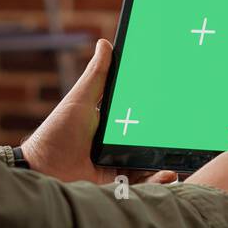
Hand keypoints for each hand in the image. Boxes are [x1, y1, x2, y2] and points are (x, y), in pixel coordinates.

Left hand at [20, 39, 177, 186]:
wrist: (43, 170)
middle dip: (167, 139)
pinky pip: (141, 183)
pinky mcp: (117, 184)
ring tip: (180, 159)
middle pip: (149, 140)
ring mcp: (118, 164)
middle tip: (184, 132)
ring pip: (150, 162)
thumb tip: (105, 44)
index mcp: (110, 122)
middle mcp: (116, 143)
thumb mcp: (81, 99)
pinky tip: (168, 174)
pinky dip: (157, 180)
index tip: (175, 102)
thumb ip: (97, 75)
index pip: (140, 114)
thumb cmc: (57, 133)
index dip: (157, 110)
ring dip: (167, 161)